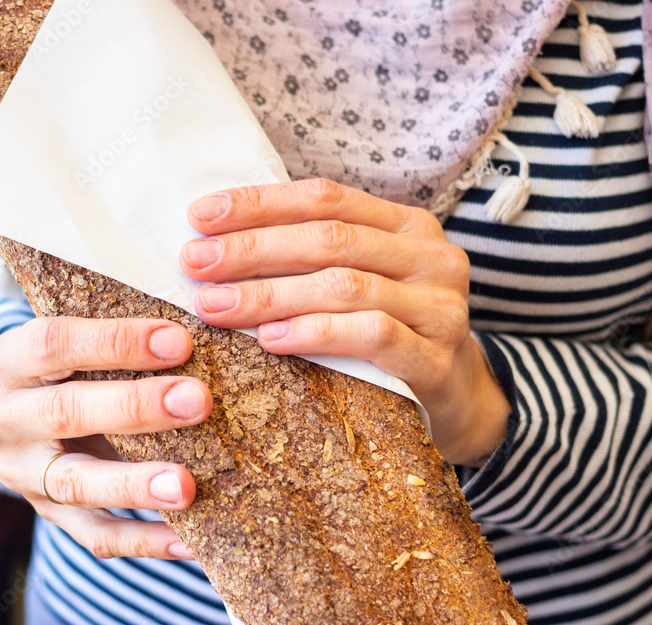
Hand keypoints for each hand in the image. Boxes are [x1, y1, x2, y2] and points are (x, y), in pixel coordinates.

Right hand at [0, 316, 212, 558]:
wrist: (26, 413)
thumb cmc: (72, 363)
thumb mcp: (78, 340)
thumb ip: (121, 341)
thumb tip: (195, 342)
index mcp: (8, 360)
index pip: (54, 343)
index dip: (116, 341)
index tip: (180, 342)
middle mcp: (4, 418)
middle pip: (65, 412)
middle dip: (137, 407)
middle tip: (198, 402)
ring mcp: (22, 473)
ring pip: (75, 483)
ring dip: (134, 485)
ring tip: (186, 487)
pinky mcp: (49, 514)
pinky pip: (96, 536)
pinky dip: (144, 540)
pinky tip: (190, 542)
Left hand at [179, 179, 508, 464]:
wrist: (457, 400)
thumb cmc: (389, 332)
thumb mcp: (361, 282)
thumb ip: (311, 257)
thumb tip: (215, 243)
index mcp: (406, 226)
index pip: (325, 198)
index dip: (260, 203)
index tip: (200, 216)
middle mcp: (429, 257)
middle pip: (329, 239)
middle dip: (252, 249)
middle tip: (195, 263)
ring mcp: (439, 307)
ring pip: (344, 286)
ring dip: (270, 294)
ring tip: (215, 306)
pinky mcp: (436, 358)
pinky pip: (370, 336)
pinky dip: (315, 333)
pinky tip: (271, 339)